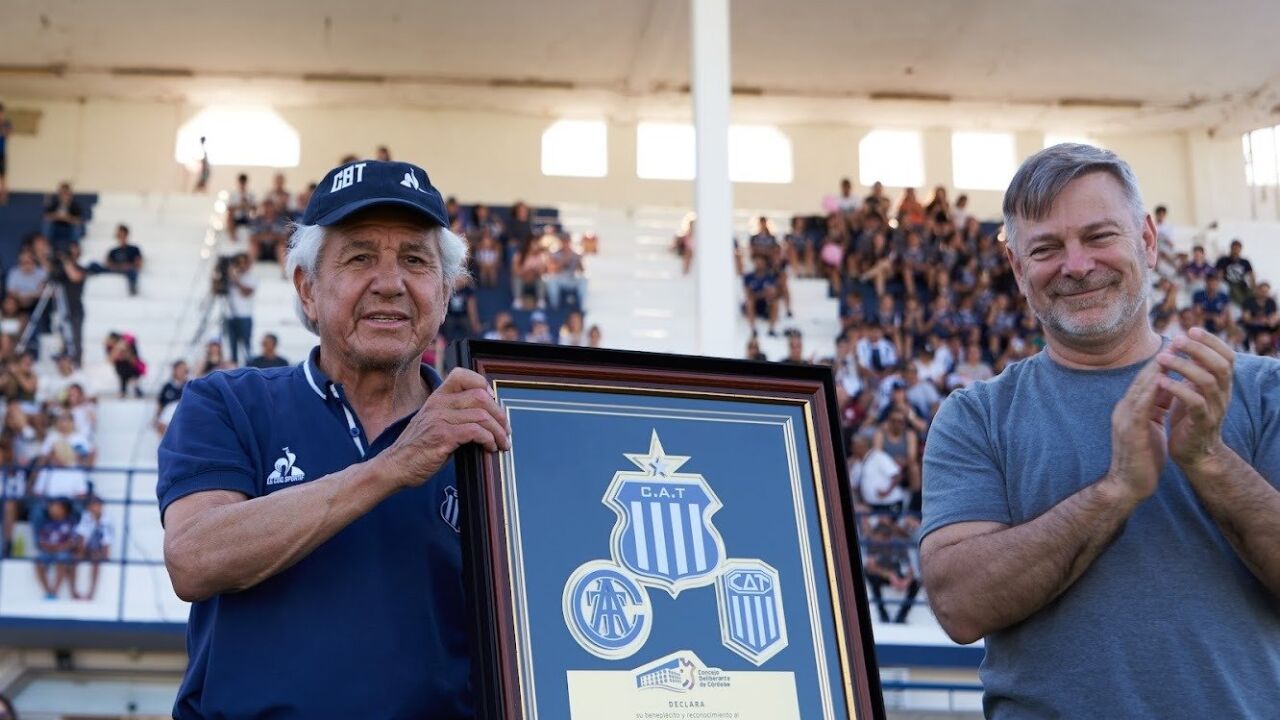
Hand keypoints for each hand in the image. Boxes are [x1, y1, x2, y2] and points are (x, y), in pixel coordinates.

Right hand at [380, 369, 510, 488]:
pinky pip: (475, 431)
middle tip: (505, 429)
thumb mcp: (433, 422)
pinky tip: (490, 447)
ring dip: (498, 431)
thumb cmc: (417, 448)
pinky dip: (489, 439)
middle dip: (499, 414)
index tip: (493, 402)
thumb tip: (486, 417)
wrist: (395, 466)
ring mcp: (439, 419)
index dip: (482, 384)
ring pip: (482, 415)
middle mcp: (438, 404)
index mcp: (436, 398)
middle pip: (480, 396)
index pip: (461, 375)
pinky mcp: (442, 437)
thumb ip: (453, 415)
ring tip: (502, 442)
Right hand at [1105, 358, 1169, 504]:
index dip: (1161, 363)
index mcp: (1130, 409)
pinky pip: (1142, 403)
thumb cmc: (1142, 461)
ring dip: (1157, 368)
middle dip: (1160, 358)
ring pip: (1142, 386)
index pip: (1146, 381)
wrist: (1127, 486)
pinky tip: (1162, 377)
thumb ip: (1155, 411)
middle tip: (1176, 339)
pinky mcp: (1130, 427)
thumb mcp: (1151, 430)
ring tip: (1172, 351)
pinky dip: (1152, 388)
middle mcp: (1124, 408)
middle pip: (1143, 378)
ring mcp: (1124, 417)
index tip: (1176, 347)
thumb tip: (1168, 393)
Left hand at [1155, 328, 1233, 471]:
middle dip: (1199, 349)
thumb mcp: (1193, 390)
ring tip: (1162, 359)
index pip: (1226, 356)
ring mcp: (1214, 409)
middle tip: (1177, 340)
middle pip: (1221, 365)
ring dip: (1184, 367)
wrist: (1193, 454)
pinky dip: (1178, 390)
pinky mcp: (1202, 424)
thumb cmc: (1188, 418)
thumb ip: (1194, 370)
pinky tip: (1161, 381)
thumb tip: (1186, 341)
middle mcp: (1223, 394)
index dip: (1212, 341)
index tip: (1191, 329)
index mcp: (1222, 385)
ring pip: (1208, 381)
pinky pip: (1195, 403)